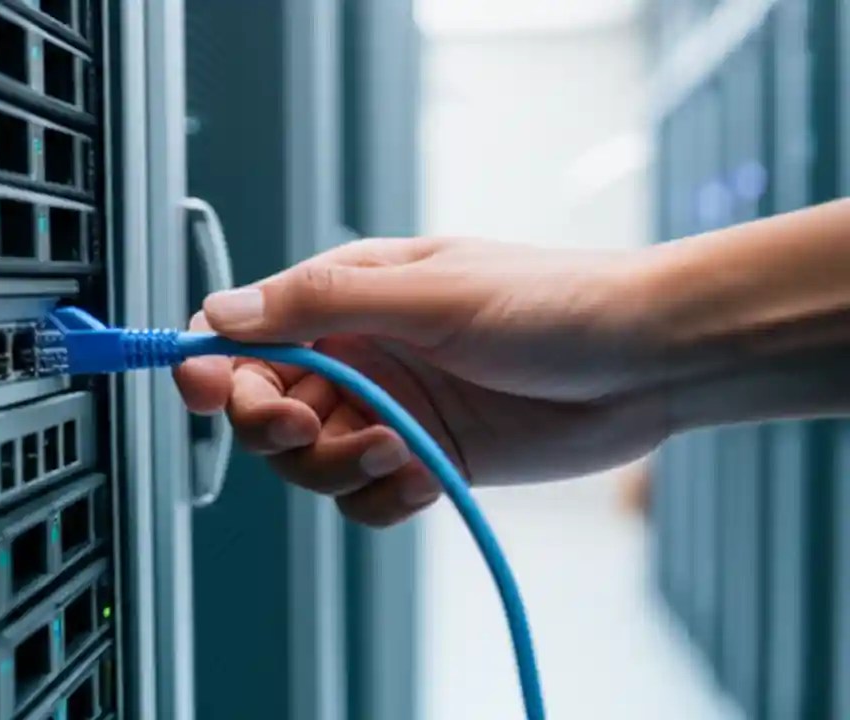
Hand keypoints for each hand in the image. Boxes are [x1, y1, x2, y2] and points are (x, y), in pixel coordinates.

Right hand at [174, 237, 667, 526]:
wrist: (648, 361)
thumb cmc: (554, 302)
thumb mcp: (430, 291)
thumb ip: (321, 302)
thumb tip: (223, 311)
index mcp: (348, 299)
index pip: (248, 333)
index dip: (213, 362)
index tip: (203, 389)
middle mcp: (358, 357)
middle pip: (264, 407)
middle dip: (271, 426)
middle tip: (302, 426)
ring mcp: (388, 412)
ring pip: (309, 462)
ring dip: (334, 467)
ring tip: (393, 451)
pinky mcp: (423, 461)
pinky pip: (364, 499)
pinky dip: (380, 498)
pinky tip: (421, 478)